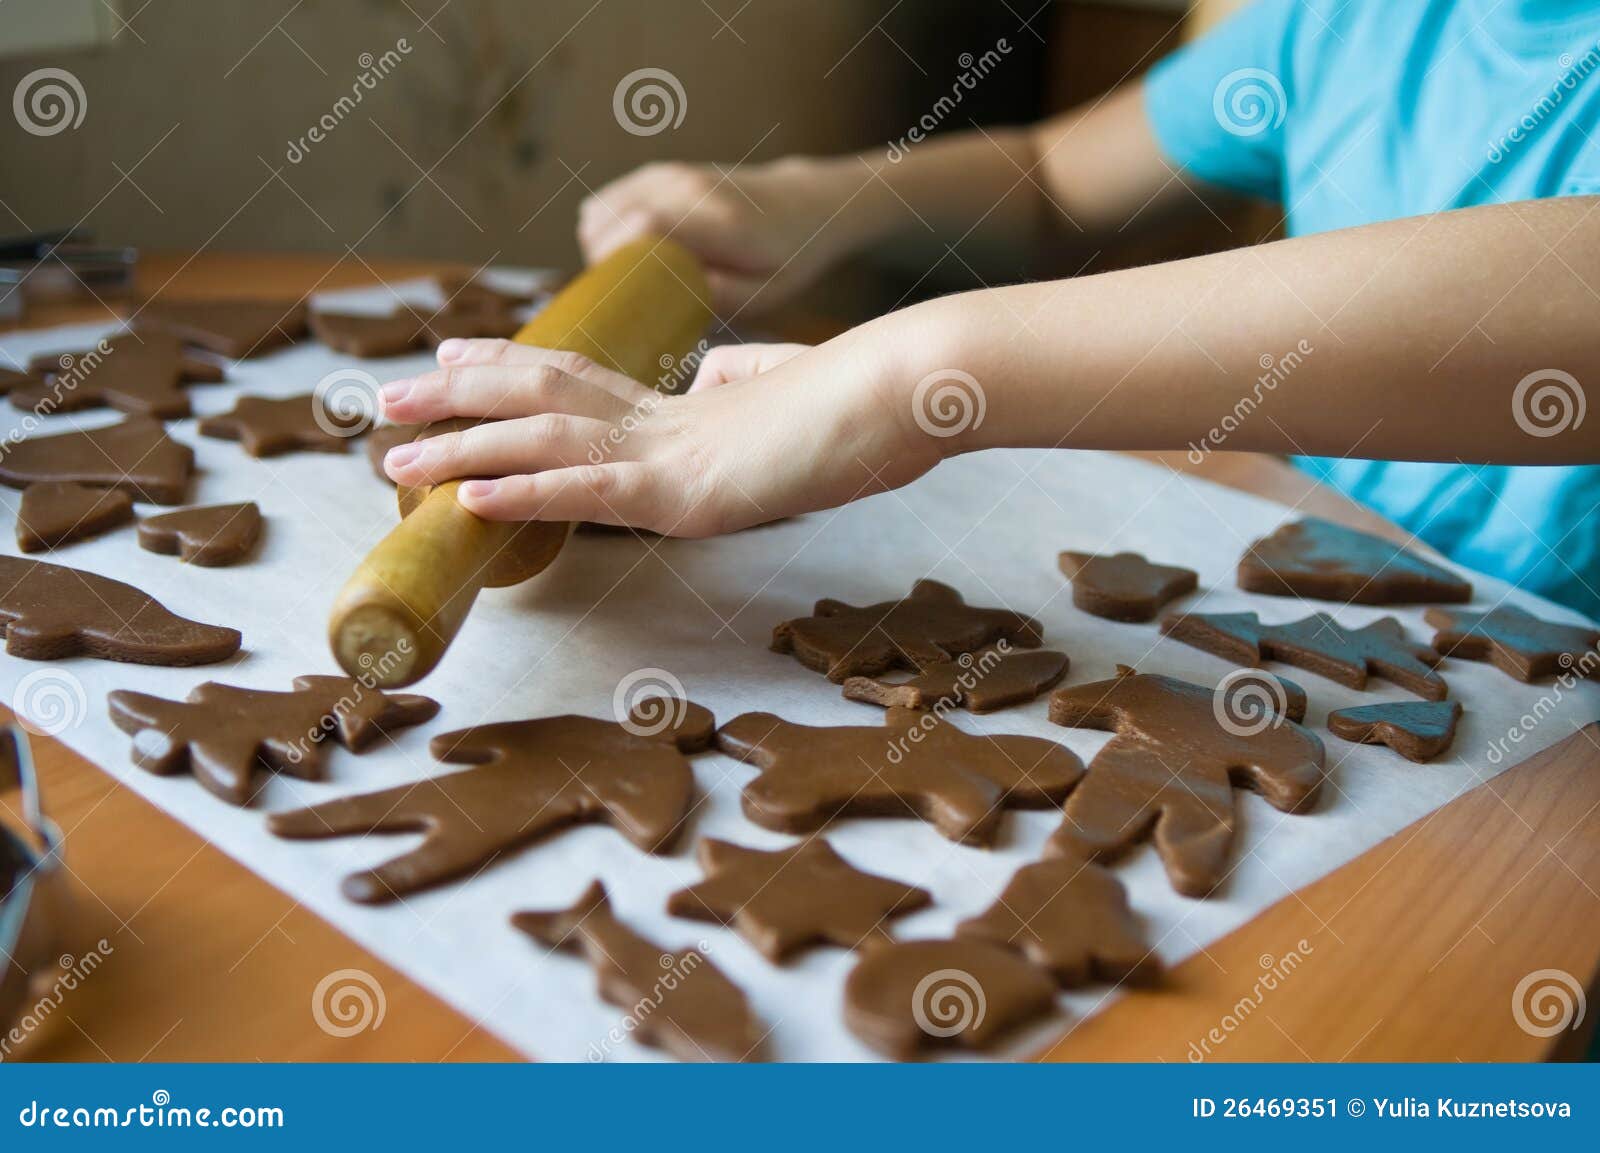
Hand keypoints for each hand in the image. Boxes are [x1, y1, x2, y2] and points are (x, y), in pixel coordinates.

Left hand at [379, 331, 941, 536]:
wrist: (906, 389)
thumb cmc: (863, 401)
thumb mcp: (787, 398)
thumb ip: (739, 390)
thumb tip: (715, 381)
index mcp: (682, 406)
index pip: (577, 377)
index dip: (508, 366)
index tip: (453, 355)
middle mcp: (659, 420)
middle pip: (537, 396)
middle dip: (456, 398)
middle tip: (388, 396)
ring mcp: (667, 453)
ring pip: (541, 443)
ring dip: (461, 449)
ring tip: (393, 451)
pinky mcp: (685, 491)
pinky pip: (584, 492)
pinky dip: (520, 494)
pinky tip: (465, 497)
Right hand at [578, 157, 864, 315]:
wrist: (806, 203)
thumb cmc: (789, 256)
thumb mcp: (768, 291)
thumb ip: (721, 296)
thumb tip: (668, 299)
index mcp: (719, 221)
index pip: (643, 228)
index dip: (618, 264)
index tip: (620, 299)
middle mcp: (688, 188)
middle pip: (609, 219)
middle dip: (602, 264)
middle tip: (624, 298)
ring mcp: (670, 174)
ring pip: (600, 210)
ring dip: (598, 247)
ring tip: (626, 279)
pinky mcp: (660, 172)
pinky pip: (608, 200)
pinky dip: (604, 228)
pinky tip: (625, 254)